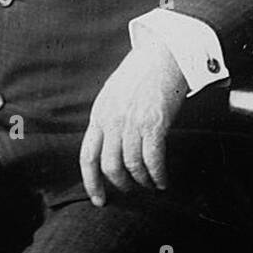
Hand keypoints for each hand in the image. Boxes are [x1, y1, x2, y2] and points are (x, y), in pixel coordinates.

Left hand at [80, 42, 187, 206]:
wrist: (164, 53)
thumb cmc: (142, 73)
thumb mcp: (114, 94)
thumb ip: (108, 118)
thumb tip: (109, 145)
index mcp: (99, 114)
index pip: (87, 156)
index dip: (91, 182)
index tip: (98, 200)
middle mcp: (112, 120)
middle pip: (109, 166)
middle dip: (121, 184)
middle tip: (132, 190)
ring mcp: (132, 122)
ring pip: (132, 166)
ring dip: (143, 181)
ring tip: (151, 185)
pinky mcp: (154, 123)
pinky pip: (152, 159)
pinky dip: (158, 175)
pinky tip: (163, 180)